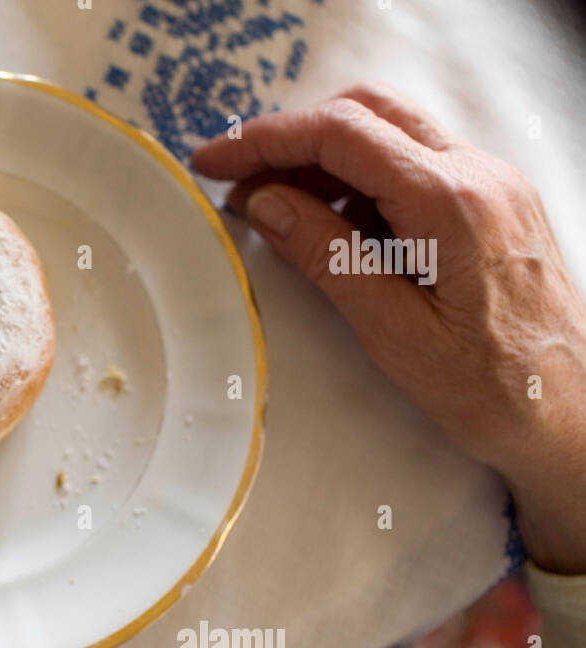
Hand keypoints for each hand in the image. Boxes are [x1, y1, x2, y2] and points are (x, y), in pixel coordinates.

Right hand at [193, 82, 585, 572]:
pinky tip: (331, 225)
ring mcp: (492, 185)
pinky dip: (360, 178)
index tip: (215, 163)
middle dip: (291, 138)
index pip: (342, 135)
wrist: (575, 417)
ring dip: (324, 158)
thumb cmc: (496, 391)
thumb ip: (328, 259)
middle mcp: (481, 176)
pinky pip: (416, 163)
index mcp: (455, 204)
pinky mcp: (492, 204)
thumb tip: (267, 204)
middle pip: (366, 113)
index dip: (266, 142)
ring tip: (275, 211)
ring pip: (390, 132)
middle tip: (237, 181)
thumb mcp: (396, 334)